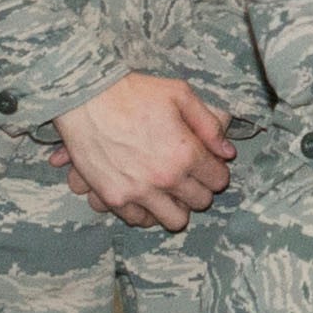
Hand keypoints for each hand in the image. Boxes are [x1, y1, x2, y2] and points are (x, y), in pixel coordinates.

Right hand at [51, 74, 234, 230]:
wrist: (84, 98)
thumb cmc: (133, 92)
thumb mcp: (179, 94)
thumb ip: (209, 124)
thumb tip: (227, 152)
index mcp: (185, 153)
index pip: (218, 180)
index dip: (215, 171)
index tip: (206, 164)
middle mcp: (165, 178)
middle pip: (200, 202)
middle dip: (199, 188)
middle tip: (188, 176)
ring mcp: (138, 191)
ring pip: (174, 220)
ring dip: (176, 206)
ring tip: (168, 190)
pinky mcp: (114, 198)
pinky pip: (139, 220)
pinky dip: (145, 211)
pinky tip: (145, 195)